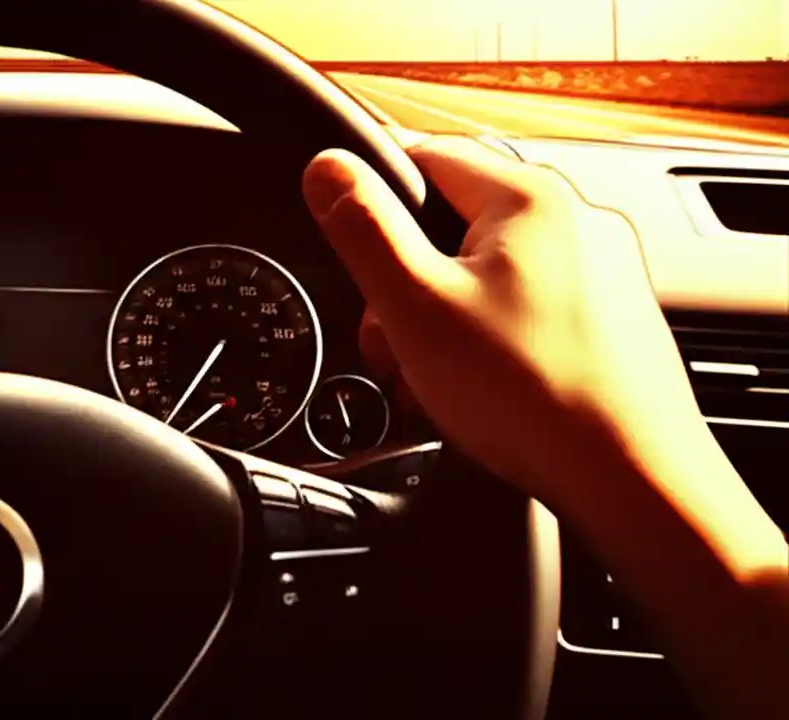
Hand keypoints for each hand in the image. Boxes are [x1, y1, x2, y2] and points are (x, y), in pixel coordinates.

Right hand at [301, 137, 701, 508]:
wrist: (630, 479)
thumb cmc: (534, 395)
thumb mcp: (416, 306)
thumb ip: (363, 229)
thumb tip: (326, 168)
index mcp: (528, 197)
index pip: (421, 154)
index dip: (371, 205)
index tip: (350, 255)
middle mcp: (574, 219)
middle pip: (452, 223)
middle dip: (406, 281)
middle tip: (392, 340)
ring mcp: (599, 269)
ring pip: (486, 272)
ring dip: (443, 316)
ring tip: (435, 375)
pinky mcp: (608, 316)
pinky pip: (524, 307)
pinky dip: (489, 337)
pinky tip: (480, 385)